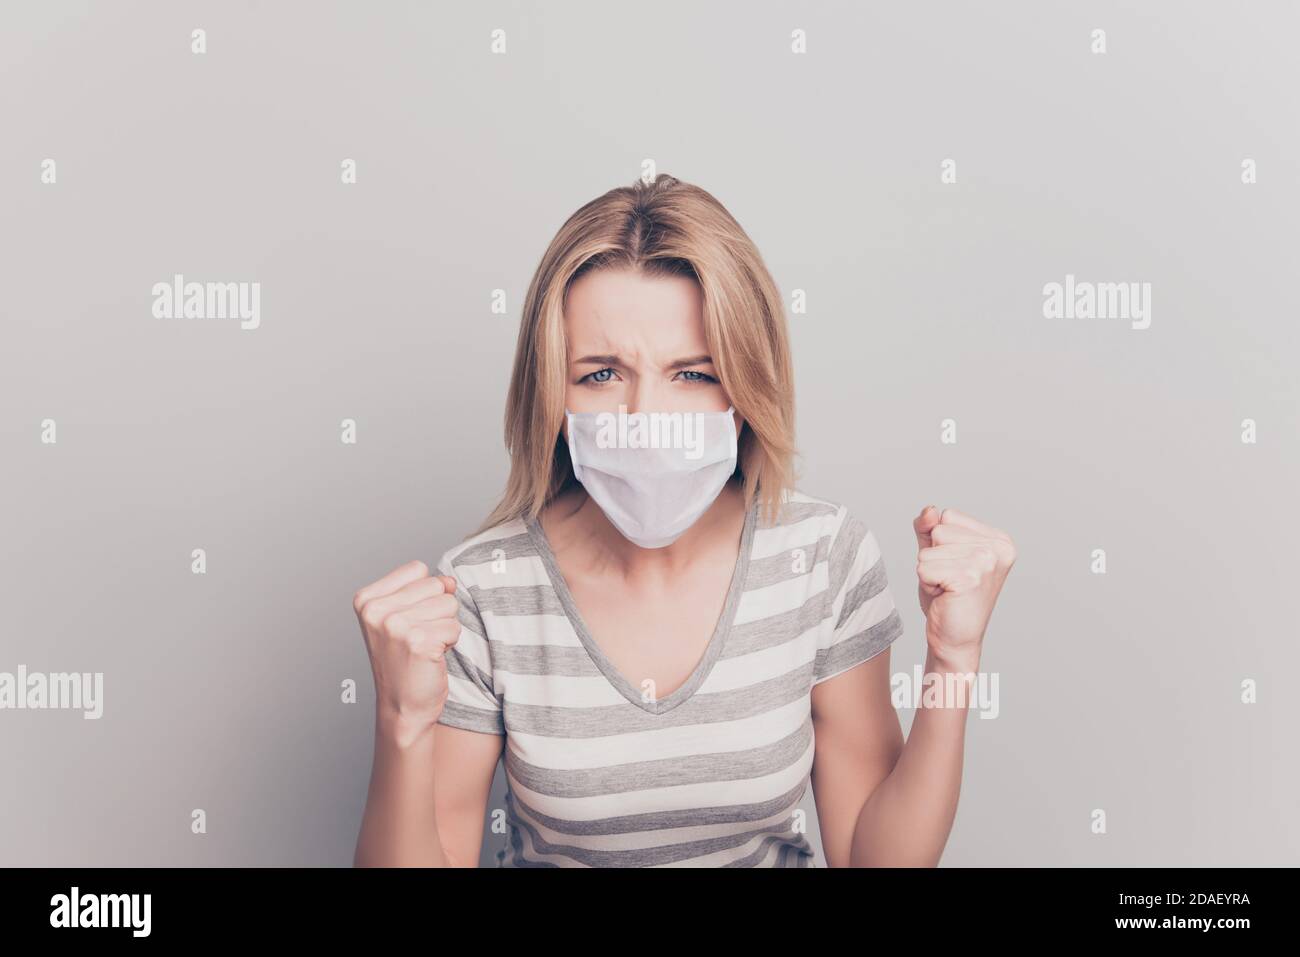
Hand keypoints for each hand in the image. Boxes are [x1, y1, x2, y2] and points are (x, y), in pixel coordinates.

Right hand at [353, 560, 462, 738]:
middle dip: (437, 611)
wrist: (401, 708)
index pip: (418, 569)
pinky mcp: (418, 642)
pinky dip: (449, 643)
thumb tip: (450, 581)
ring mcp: (395, 626)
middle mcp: (376, 610)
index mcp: (366, 599)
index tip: (408, 621)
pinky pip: (454, 627)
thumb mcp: (402, 616)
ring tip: (424, 646)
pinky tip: (430, 657)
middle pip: (436, 585)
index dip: (423, 594)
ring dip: (444, 628)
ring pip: (449, 604)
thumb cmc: (403, 661)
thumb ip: (424, 589)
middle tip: (418, 638)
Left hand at [913, 506, 1015, 667]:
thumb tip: (930, 510)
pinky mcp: (969, 578)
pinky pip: (924, 567)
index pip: (947, 517)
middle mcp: (998, 548)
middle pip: (938, 531)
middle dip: (934, 557)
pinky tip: (945, 596)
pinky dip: (926, 583)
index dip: (940, 543)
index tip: (954, 567)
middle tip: (949, 581)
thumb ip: (929, 528)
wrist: (955, 638)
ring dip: (929, 571)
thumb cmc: (947, 597)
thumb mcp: (936, 554)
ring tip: (947, 589)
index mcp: (998, 539)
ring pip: (929, 550)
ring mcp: (986, 562)